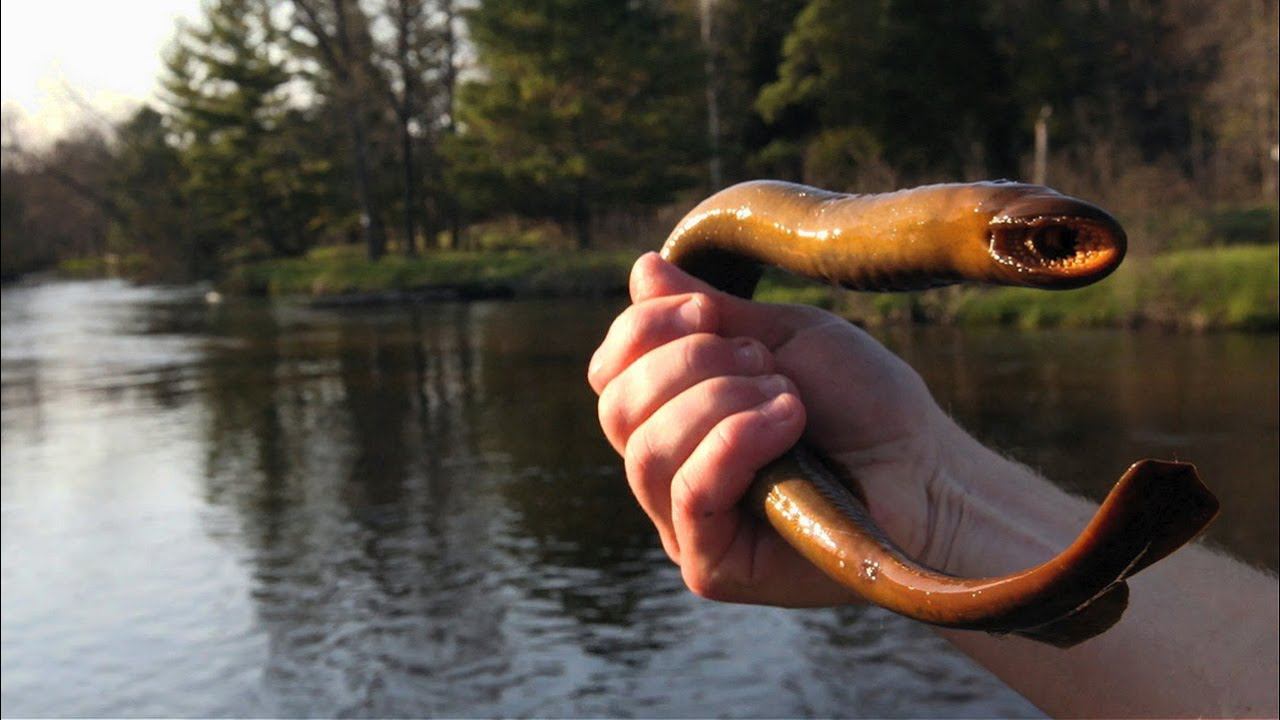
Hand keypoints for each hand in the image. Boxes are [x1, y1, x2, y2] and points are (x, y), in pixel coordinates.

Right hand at [588, 253, 962, 606]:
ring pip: (647, 451)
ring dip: (721, 402)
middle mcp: (668, 472)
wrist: (927, 471)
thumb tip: (643, 270)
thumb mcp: (783, 337)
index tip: (708, 311)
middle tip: (767, 363)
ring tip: (789, 400)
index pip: (609, 373)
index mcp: (673, 415)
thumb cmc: (864, 404)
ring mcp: (684, 523)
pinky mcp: (711, 565)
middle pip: (618, 407)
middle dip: (690, 363)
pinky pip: (688, 495)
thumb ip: (710, 312)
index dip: (642, 329)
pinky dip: (733, 443)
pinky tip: (787, 425)